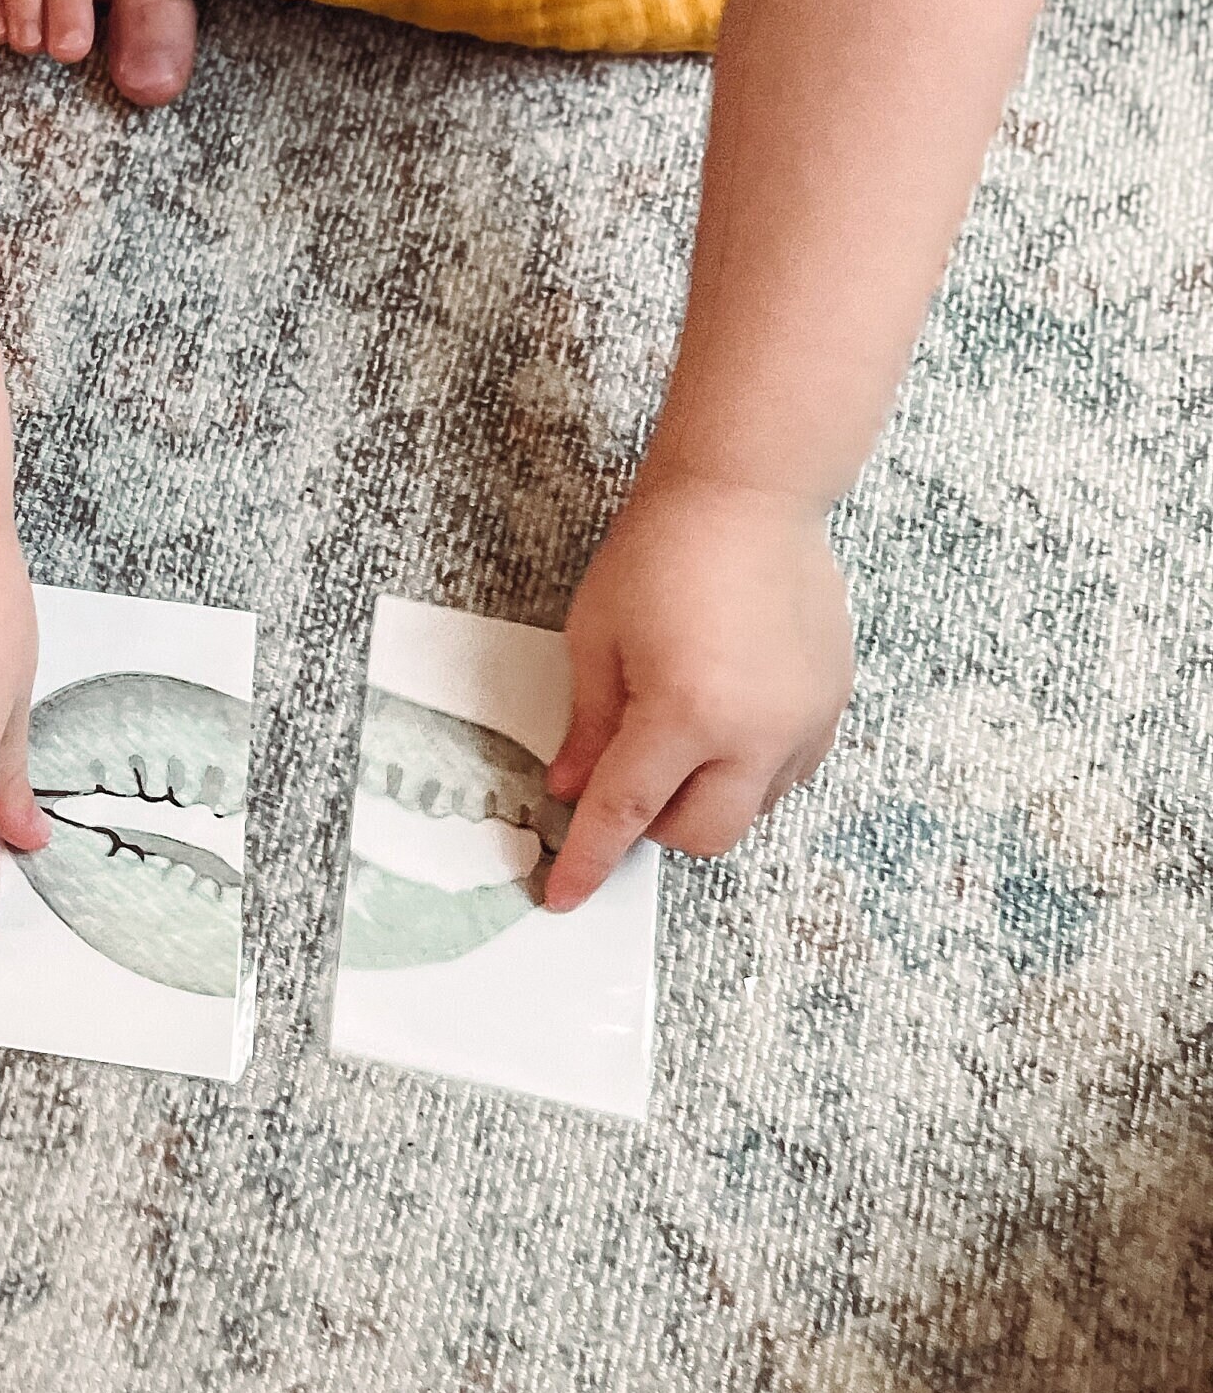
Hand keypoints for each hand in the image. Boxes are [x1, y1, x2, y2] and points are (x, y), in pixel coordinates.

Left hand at [542, 472, 852, 909]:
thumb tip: (571, 792)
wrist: (747, 496)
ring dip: (703, 798)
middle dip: (654, 828)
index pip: (626, 815)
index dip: (588, 862)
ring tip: (675, 734)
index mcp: (684, 715)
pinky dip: (746, 771)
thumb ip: (587, 728)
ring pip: (750, 811)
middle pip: (702, 836)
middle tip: (623, 780)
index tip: (561, 896)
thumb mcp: (596, 640)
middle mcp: (754, 733)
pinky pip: (787, 774)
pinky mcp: (832, 707)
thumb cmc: (658, 555)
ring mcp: (803, 723)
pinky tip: (722, 720)